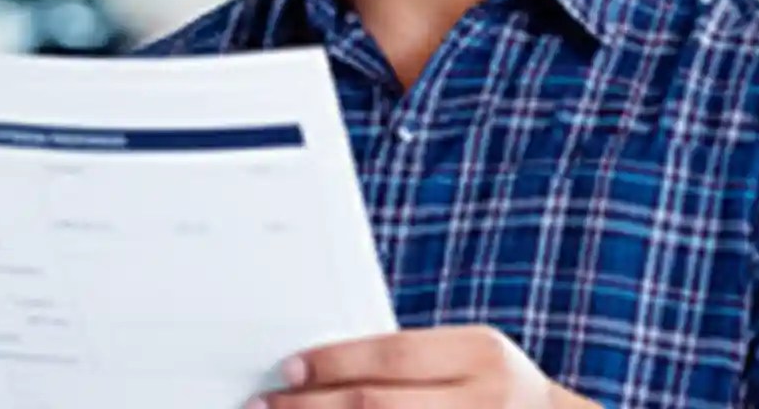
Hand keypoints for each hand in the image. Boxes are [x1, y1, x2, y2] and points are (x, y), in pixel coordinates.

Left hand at [251, 326, 600, 408]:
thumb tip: (321, 363)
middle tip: (267, 404)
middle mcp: (483, 401)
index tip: (288, 369)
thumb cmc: (492, 385)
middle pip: (378, 405)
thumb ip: (409, 359)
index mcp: (480, 354)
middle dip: (313, 406)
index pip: (392, 356)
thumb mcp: (467, 355)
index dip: (334, 362)